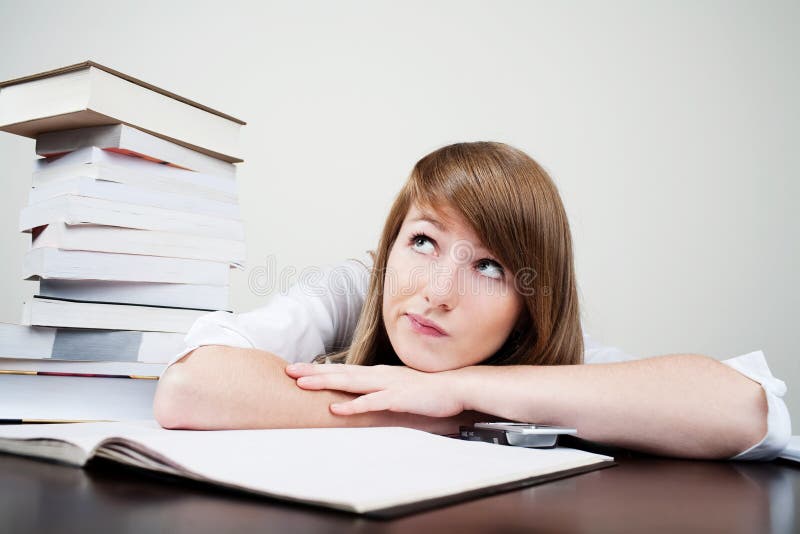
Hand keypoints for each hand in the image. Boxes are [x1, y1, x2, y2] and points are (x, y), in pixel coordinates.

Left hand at [285, 363, 464, 417]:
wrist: (455, 387)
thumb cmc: (428, 390)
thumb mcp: (399, 388)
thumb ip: (381, 391)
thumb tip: (364, 396)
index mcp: (378, 373)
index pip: (344, 370)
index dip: (320, 369)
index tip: (298, 369)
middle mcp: (378, 375)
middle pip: (340, 373)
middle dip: (313, 372)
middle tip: (289, 371)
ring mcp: (387, 385)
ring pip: (350, 383)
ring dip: (326, 383)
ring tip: (303, 384)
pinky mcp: (397, 398)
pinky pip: (371, 403)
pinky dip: (353, 405)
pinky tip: (337, 409)